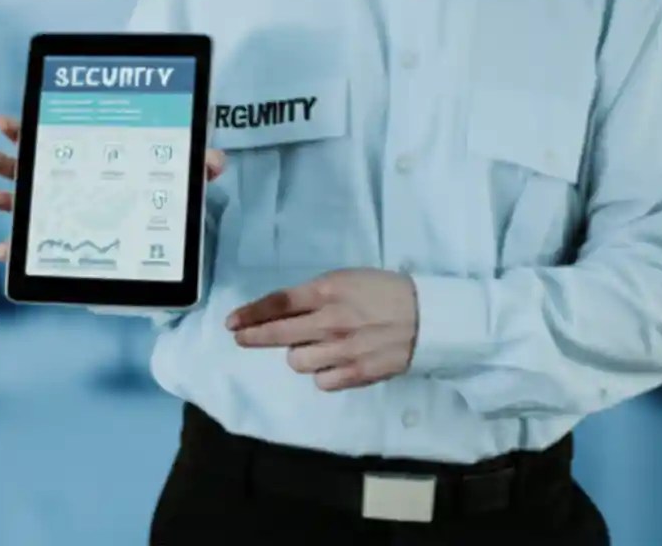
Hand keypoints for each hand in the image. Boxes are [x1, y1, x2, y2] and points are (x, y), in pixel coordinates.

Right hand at [0, 115, 226, 261]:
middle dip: (3, 162)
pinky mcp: (61, 240)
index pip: (50, 139)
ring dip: (2, 199)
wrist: (161, 230)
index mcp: (85, 159)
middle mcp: (66, 183)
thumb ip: (199, 166)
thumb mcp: (183, 179)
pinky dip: (15, 249)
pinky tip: (2, 253)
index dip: (26, 130)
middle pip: (26, 168)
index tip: (7, 121)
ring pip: (22, 203)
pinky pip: (32, 245)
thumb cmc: (163, 194)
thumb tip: (216, 162)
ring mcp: (60, 211)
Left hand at [226, 268, 417, 390]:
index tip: (232, 322)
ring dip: (298, 354)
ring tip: (313, 347)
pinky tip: (331, 364)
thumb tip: (282, 311)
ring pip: (297, 361)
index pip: (278, 303)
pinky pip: (321, 381)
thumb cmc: (383, 293)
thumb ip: (314, 295)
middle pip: (279, 333)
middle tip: (241, 338)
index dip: (250, 314)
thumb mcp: (346, 280)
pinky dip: (322, 374)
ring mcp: (344, 349)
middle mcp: (331, 321)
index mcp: (328, 291)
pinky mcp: (358, 373)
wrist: (428, 316)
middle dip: (253, 337)